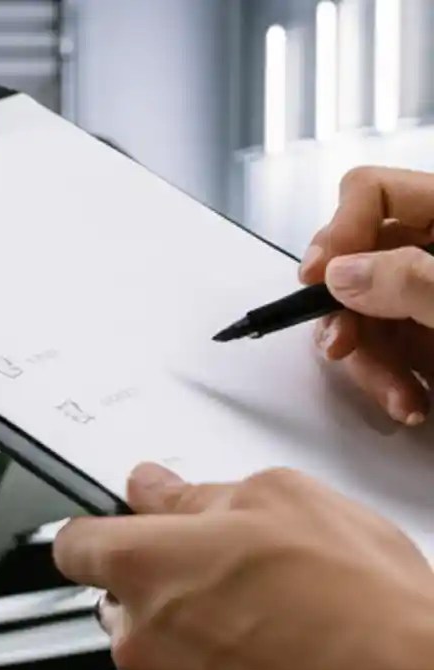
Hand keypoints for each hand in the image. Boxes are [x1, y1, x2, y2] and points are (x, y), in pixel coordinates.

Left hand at [54, 463, 433, 669]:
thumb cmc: (360, 599)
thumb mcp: (280, 499)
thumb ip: (193, 493)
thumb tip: (151, 487)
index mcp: (143, 564)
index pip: (74, 544)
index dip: (101, 532)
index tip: (125, 530)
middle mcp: (138, 635)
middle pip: (119, 600)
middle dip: (159, 584)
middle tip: (227, 574)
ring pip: (156, 651)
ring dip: (190, 636)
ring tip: (263, 622)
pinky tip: (269, 664)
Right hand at [299, 166, 433, 425]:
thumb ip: (410, 280)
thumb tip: (341, 275)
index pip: (371, 193)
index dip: (338, 231)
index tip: (318, 278)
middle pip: (356, 263)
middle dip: (344, 314)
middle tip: (341, 344)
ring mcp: (431, 299)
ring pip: (363, 318)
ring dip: (368, 364)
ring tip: (396, 396)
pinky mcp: (433, 342)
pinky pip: (387, 354)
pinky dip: (390, 382)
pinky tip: (411, 404)